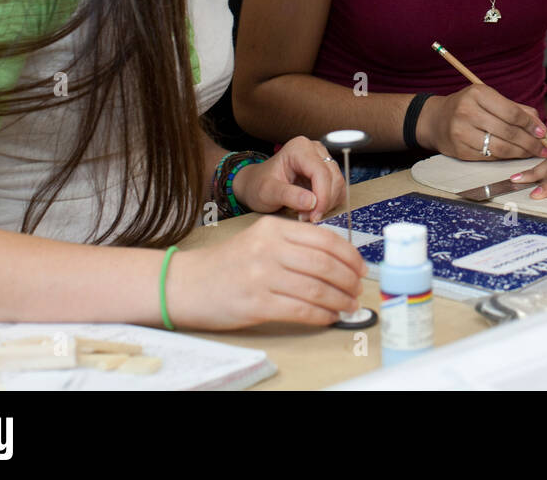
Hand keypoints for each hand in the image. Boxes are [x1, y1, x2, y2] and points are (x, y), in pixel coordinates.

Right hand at [166, 216, 367, 329]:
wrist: (186, 283)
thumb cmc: (227, 263)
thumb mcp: (260, 239)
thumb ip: (294, 243)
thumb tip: (337, 260)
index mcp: (273, 228)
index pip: (324, 239)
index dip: (349, 255)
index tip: (360, 267)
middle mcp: (269, 248)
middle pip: (324, 263)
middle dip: (348, 279)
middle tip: (358, 289)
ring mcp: (262, 276)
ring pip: (316, 288)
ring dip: (339, 300)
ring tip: (348, 305)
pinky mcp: (256, 303)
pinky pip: (300, 310)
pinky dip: (321, 315)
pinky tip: (329, 317)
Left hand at [231, 136, 344, 222]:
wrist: (256, 184)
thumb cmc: (259, 184)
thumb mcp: (267, 192)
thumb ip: (288, 195)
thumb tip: (312, 202)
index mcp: (300, 148)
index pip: (321, 172)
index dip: (322, 196)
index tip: (314, 216)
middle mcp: (315, 150)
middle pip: (333, 178)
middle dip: (324, 202)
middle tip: (307, 218)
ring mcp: (323, 159)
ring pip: (338, 184)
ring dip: (327, 203)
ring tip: (307, 214)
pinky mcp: (327, 172)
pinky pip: (338, 189)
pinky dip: (329, 203)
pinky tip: (313, 209)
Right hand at [418, 85, 546, 160]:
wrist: (435, 120)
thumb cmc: (467, 106)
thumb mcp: (488, 98)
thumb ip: (515, 108)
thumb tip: (537, 124)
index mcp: (477, 94)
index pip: (511, 111)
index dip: (530, 124)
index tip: (542, 132)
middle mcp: (467, 112)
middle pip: (508, 131)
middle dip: (529, 142)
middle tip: (542, 147)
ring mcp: (461, 132)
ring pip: (500, 147)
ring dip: (520, 153)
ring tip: (532, 153)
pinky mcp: (460, 151)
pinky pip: (490, 157)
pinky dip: (505, 158)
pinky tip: (515, 156)